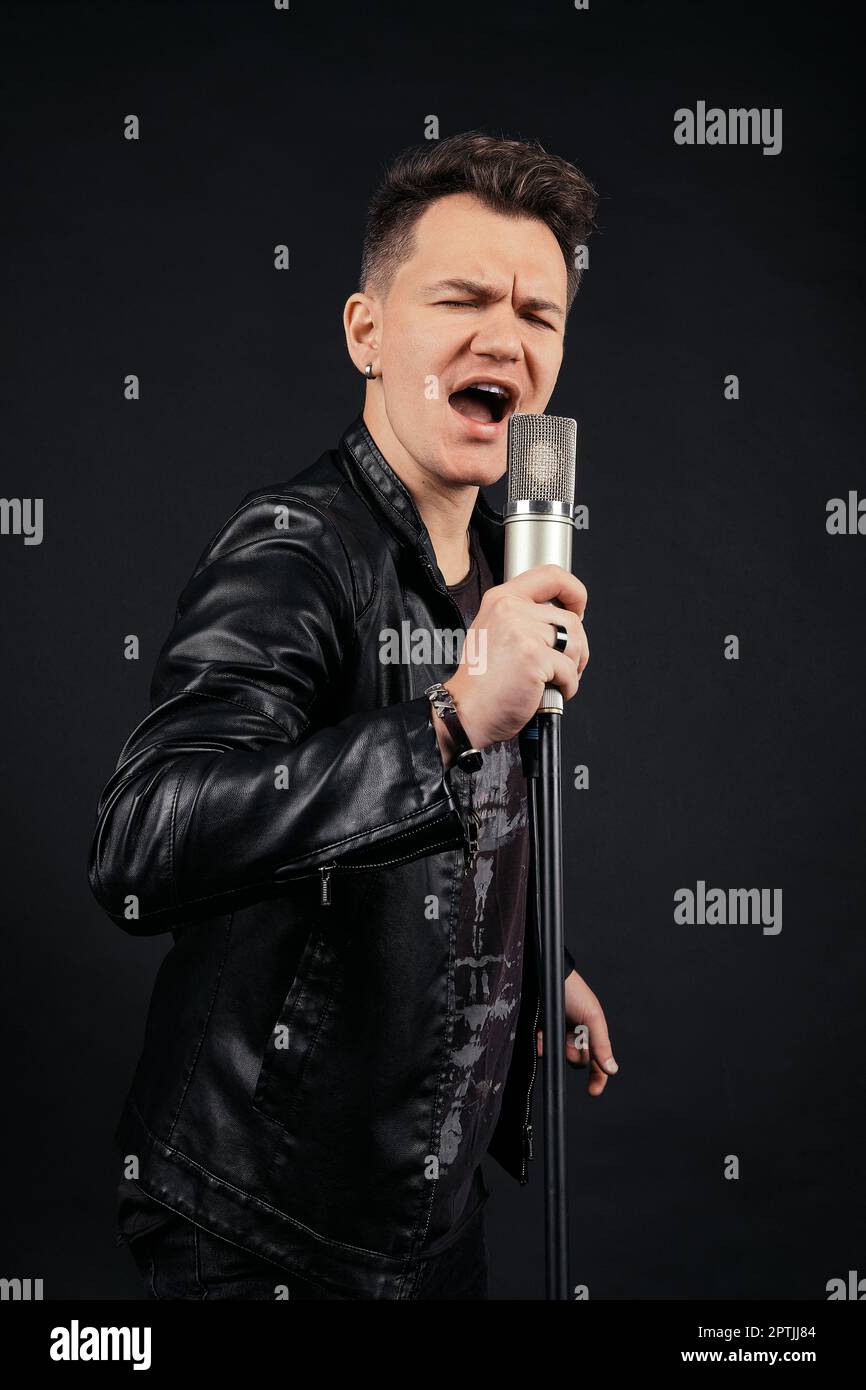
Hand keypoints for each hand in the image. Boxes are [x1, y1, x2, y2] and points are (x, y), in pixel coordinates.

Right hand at [444, 564, 587, 751]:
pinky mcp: (533, 658)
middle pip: (571, 619)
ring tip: (554, 680)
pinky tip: (547, 692)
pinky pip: (569, 670)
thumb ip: (523, 618)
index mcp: (501, 599)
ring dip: (573, 667)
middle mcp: (510, 610)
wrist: (464, 711)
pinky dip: (567, 687)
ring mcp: (522, 632)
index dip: (574, 591)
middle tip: (564, 666)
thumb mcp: (495, 633)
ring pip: (575, 643)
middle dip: (577, 647)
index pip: (550, 575)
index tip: (579, 608)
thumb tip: (562, 621)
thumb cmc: (480, 682)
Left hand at [536, 969, 617, 1097]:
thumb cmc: (574, 992)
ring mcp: (558, 1035)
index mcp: (592, 1034)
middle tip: (572, 1036)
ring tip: (552, 1030)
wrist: (547, 976)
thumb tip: (612, 1069)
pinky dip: (540, 1045)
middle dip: (573, 1052)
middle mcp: (576, 1037)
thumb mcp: (592, 1018)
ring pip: (558, 1057)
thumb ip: (601, 1045)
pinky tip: (540, 1034)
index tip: (592, 1091)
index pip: (598, 1063)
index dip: (598, 1078)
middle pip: (577, 1061)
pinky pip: (541, 1050)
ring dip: (555, 1048)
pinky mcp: (542, 1033)